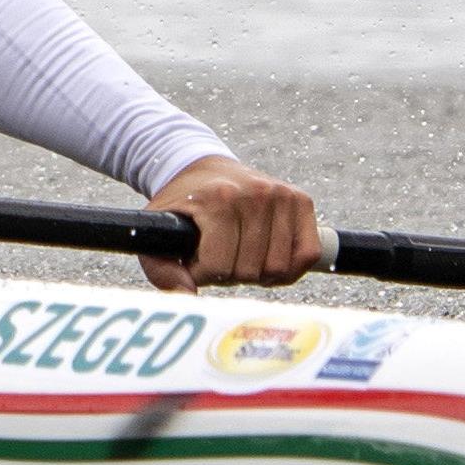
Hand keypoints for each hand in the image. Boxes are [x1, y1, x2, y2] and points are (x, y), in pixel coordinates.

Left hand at [145, 154, 323, 289]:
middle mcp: (254, 194)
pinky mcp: (301, 201)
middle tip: (217, 259)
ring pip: (279, 268)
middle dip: (229, 275)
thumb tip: (188, 294)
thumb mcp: (158, 229)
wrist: (203, 169)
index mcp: (217, 200)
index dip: (203, 275)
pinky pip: (307, 255)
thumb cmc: (182, 206)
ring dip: (258, 274)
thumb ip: (160, 268)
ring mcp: (281, 195)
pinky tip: (265, 261)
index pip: (218, 266)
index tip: (194, 263)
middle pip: (250, 270)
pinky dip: (288, 269)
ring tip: (238, 258)